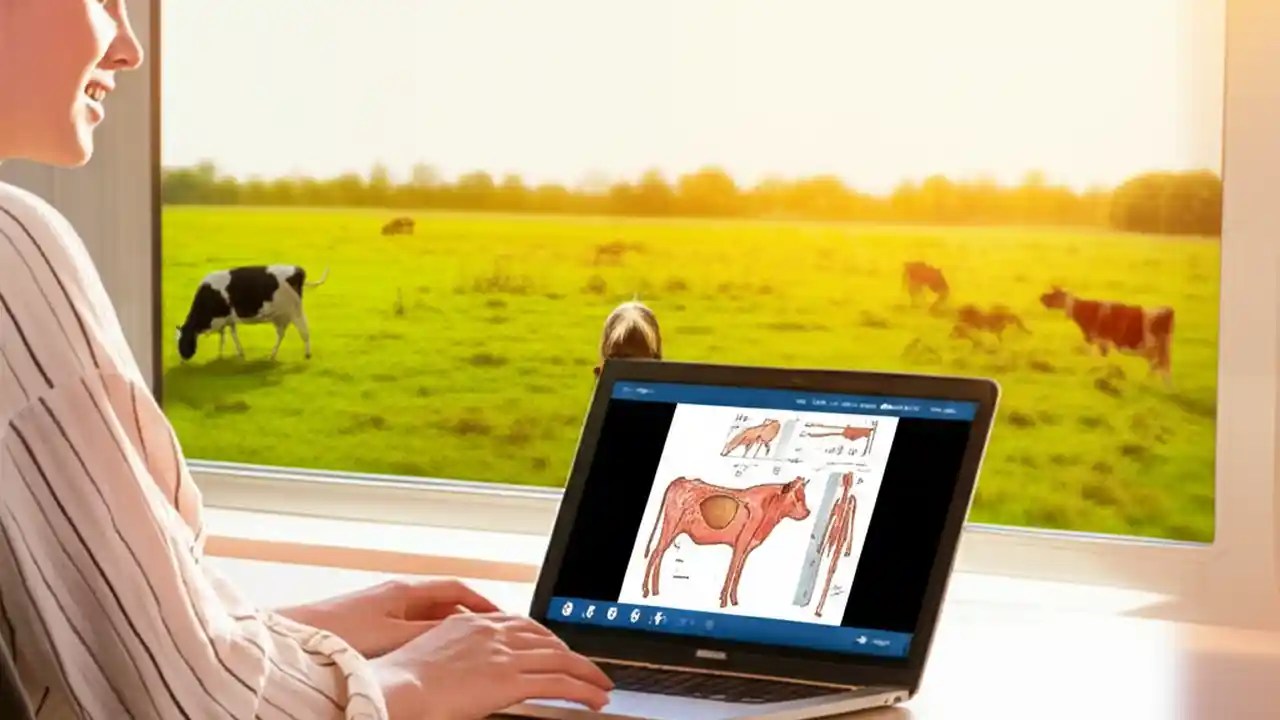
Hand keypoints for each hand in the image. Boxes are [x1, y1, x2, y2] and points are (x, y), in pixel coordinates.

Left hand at [276, 578, 499, 657]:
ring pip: (429, 617)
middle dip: (471, 617)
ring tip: (468, 648)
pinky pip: (412, 628)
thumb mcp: (394, 635)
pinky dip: (429, 639)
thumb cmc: (339, 631)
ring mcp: (385, 609)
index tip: (502, 615)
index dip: (483, 601)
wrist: (298, 635)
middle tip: (493, 634)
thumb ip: (429, 632)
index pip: (456, 588)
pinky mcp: (372, 624)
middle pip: (445, 602)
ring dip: (450, 630)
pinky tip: (431, 656)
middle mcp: (397, 595)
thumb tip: (462, 632)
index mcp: (406, 590)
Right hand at [373, 612, 613, 719]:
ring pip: (560, 659)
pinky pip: (559, 682)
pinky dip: (583, 689)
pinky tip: (595, 699)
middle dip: (570, 654)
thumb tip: (467, 669)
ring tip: (601, 686)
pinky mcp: (512, 679)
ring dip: (586, 674)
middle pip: (546, 639)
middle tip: (586, 668)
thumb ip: (457, 654)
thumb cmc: (403, 680)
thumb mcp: (431, 654)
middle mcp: (493, 632)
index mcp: (473, 624)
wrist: (397, 689)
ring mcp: (505, 654)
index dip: (545, 637)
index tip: (557, 648)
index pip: (522, 624)